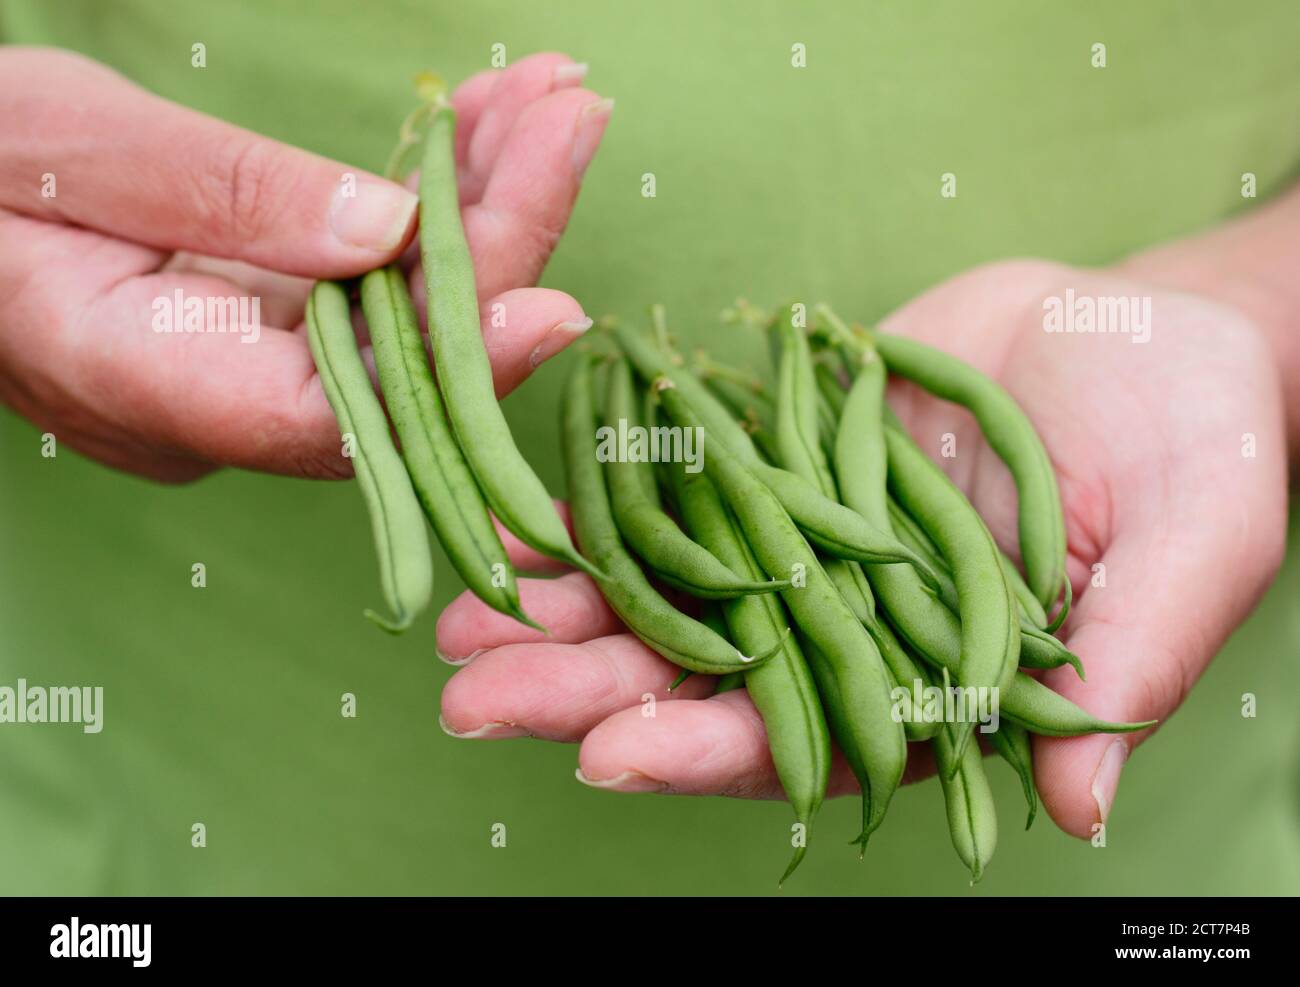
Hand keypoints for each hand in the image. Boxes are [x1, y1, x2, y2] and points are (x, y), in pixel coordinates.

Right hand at [0, 47, 608, 479]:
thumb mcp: (69, 146)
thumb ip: (226, 193)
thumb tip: (391, 230)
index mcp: (147, 380)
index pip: (333, 416)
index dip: (454, 372)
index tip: (554, 308)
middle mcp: (217, 403)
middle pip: (398, 358)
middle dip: (500, 237)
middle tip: (571, 118)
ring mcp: (251, 369)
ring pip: (404, 312)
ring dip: (482, 202)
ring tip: (545, 100)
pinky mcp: (270, 325)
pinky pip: (375, 277)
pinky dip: (430, 200)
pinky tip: (484, 125)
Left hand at [436, 260, 1286, 837]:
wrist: (1148, 334)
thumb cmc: (1198, 444)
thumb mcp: (1191, 546)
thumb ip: (1128, 666)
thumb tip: (1077, 812)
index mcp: (935, 676)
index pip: (811, 737)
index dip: (710, 751)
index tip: (607, 756)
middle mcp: (851, 620)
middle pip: (706, 673)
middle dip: (588, 693)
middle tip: (471, 702)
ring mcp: (805, 537)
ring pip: (671, 587)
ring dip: (567, 607)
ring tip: (456, 622)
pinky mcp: (780, 455)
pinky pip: (677, 484)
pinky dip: (602, 499)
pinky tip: (519, 513)